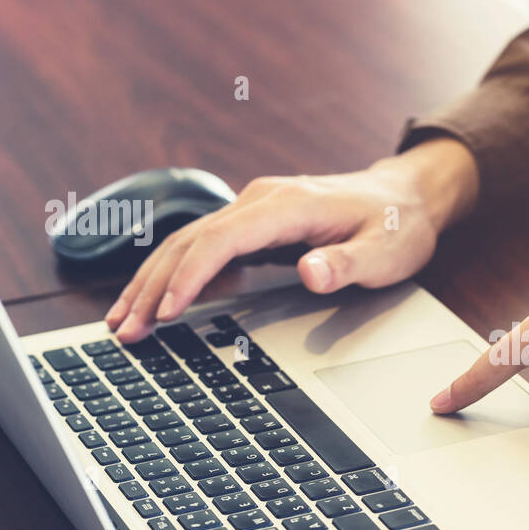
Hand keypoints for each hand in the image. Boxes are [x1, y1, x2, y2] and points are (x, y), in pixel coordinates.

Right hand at [105, 137, 478, 341]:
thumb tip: (311, 272)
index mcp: (287, 205)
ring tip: (123, 323)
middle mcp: (260, 201)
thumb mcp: (384, 251)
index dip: (191, 276)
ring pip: (187, 244)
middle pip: (190, 241)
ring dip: (152, 283)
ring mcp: (253, 211)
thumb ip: (346, 263)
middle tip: (124, 331)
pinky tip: (155, 305)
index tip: (167, 312)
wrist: (405, 198)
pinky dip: (174, 277)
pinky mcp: (253, 227)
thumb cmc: (396, 226)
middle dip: (152, 286)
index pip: (221, 239)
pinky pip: (202, 250)